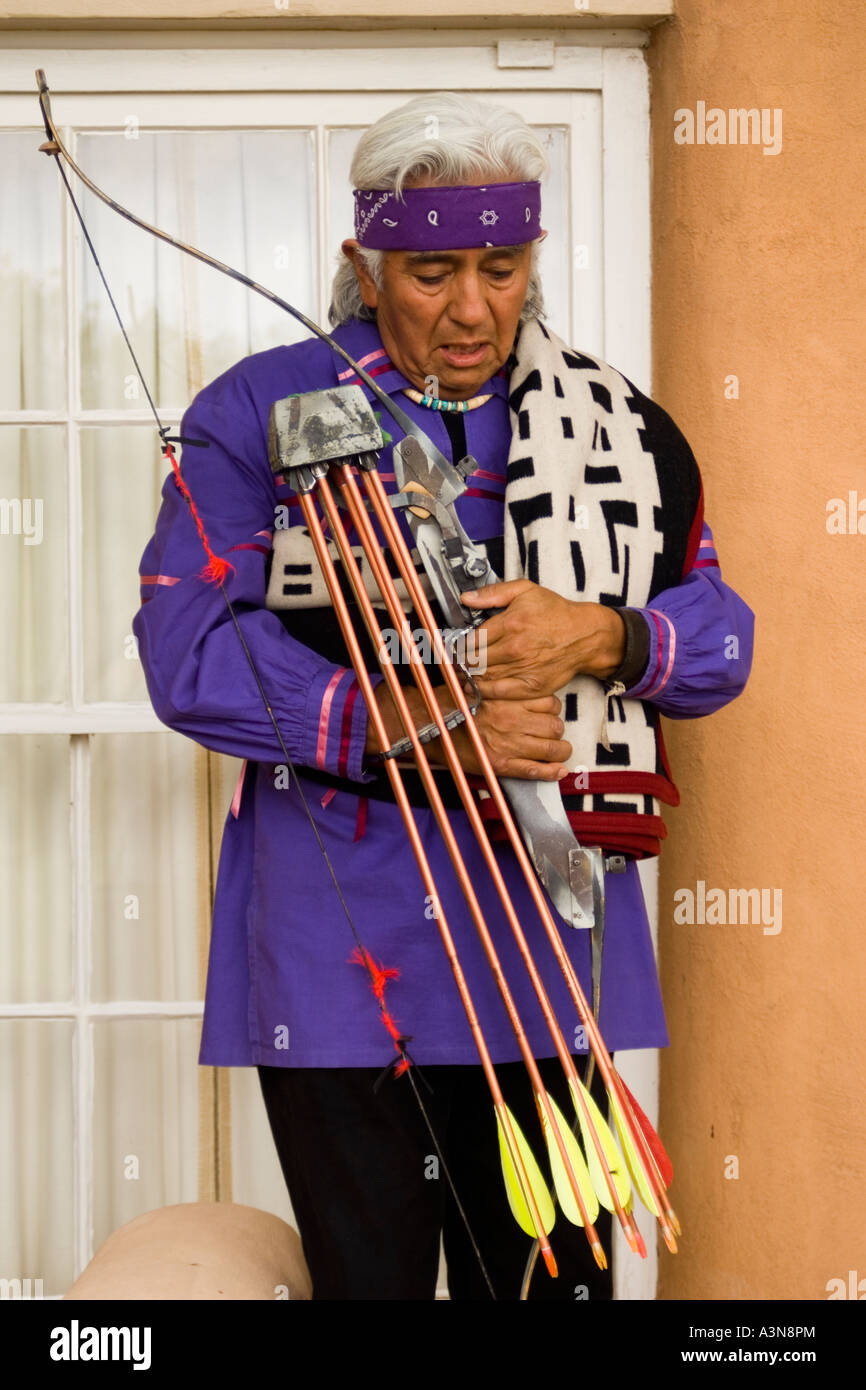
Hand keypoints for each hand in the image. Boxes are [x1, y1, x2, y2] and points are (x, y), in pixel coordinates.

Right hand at [427, 688, 571, 780]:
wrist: (428, 726)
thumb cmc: (452, 705)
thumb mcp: (478, 685)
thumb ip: (502, 686)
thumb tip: (519, 682)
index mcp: (507, 700)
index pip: (549, 702)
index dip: (552, 708)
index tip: (547, 712)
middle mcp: (511, 720)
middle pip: (554, 724)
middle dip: (557, 728)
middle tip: (551, 732)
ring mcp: (508, 744)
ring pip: (552, 747)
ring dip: (559, 749)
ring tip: (558, 750)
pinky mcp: (501, 765)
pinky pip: (535, 770)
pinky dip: (552, 772)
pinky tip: (559, 771)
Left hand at [460, 579, 625, 698]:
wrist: (585, 635)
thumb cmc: (555, 612)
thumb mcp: (526, 590)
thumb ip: (494, 593)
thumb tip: (466, 598)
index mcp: (511, 623)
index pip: (471, 639)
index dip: (458, 645)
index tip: (453, 646)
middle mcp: (515, 647)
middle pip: (474, 660)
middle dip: (461, 661)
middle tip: (454, 661)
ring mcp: (523, 668)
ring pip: (483, 676)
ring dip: (468, 676)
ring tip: (462, 673)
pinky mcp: (531, 685)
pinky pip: (499, 692)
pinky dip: (484, 691)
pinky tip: (476, 687)